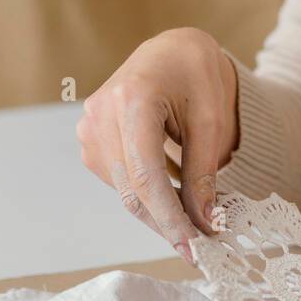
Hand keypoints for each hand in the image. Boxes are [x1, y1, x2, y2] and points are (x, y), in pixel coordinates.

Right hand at [76, 26, 238, 263]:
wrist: (171, 51)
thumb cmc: (195, 74)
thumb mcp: (210, 118)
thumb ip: (203, 171)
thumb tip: (204, 222)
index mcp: (133, 99)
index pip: (147, 175)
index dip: (169, 217)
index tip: (193, 248)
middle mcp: (101, 114)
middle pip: (132, 189)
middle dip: (166, 222)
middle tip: (200, 248)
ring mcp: (89, 127)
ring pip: (124, 190)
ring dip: (158, 210)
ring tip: (193, 216)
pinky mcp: (90, 139)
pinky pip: (119, 179)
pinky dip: (146, 193)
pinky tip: (171, 192)